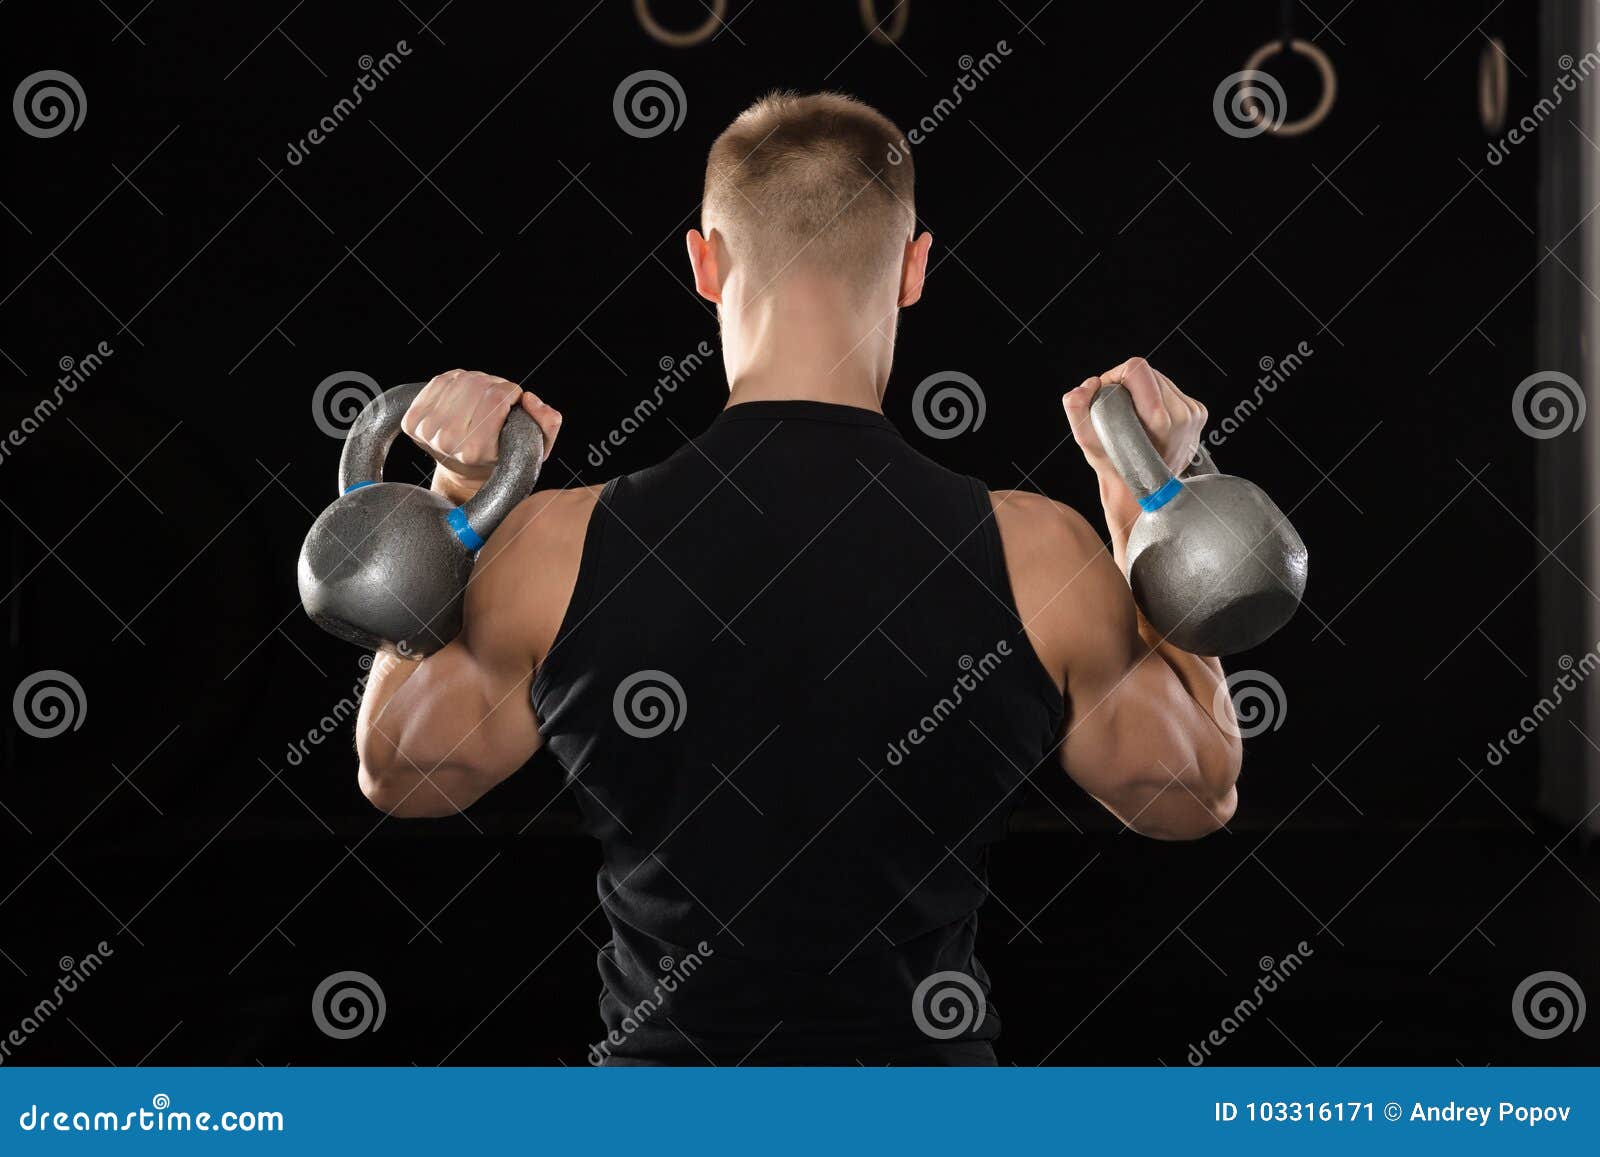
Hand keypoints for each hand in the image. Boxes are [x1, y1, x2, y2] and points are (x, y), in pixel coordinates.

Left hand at [403, 369, 561, 500]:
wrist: (466, 471)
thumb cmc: (504, 456)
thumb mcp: (536, 446)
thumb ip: (547, 423)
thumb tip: (529, 399)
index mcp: (477, 449)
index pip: (497, 396)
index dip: (512, 393)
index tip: (514, 403)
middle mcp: (447, 442)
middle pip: (478, 384)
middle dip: (495, 385)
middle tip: (498, 402)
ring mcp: (426, 430)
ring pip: (460, 379)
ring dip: (476, 383)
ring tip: (482, 401)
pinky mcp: (411, 421)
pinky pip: (441, 381)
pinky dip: (456, 383)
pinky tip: (463, 399)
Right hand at [1062, 357, 1205, 484]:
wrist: (1142, 490)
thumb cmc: (1114, 466)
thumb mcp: (1087, 441)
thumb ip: (1077, 409)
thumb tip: (1091, 383)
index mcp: (1160, 421)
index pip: (1137, 370)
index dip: (1116, 376)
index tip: (1109, 395)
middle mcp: (1183, 415)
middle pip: (1148, 373)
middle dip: (1128, 385)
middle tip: (1118, 410)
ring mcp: (1194, 414)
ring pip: (1160, 379)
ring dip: (1142, 390)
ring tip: (1133, 415)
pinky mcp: (1199, 413)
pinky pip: (1172, 390)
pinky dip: (1156, 397)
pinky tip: (1149, 417)